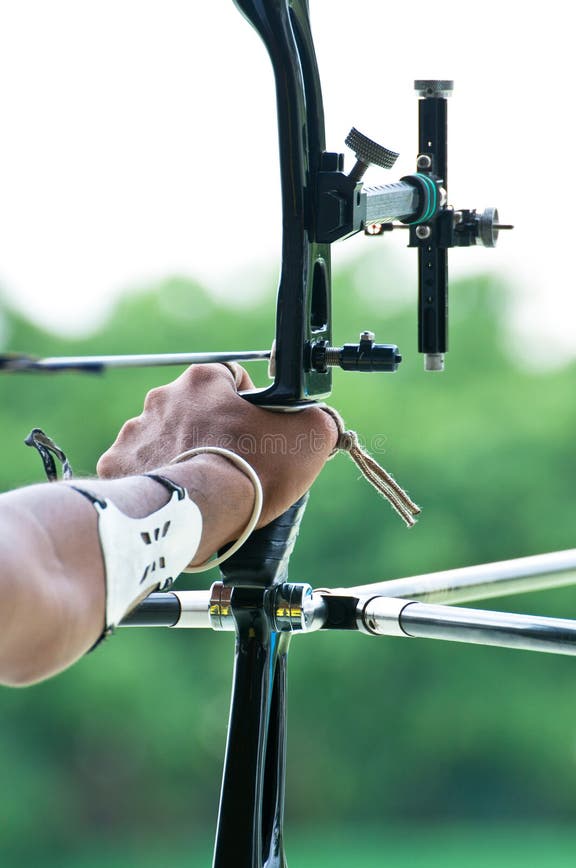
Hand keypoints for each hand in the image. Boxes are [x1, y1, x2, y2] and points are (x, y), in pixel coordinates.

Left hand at [97, 364, 337, 525]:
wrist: (197, 513)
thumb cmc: (250, 471)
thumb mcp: (308, 438)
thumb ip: (318, 419)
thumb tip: (320, 420)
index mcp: (203, 381)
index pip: (232, 381)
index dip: (251, 407)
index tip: (258, 435)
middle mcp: (163, 398)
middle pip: (196, 410)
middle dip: (213, 432)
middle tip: (233, 465)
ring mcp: (135, 431)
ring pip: (166, 439)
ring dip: (183, 455)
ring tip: (204, 486)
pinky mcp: (118, 464)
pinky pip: (141, 467)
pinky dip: (156, 479)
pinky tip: (176, 497)